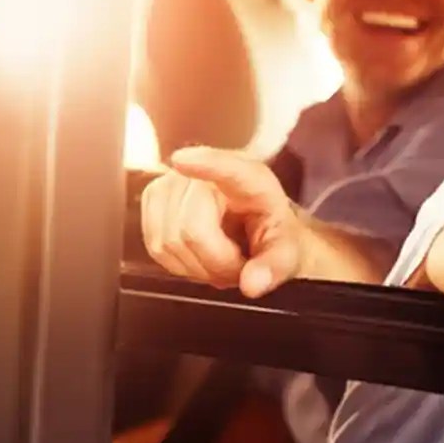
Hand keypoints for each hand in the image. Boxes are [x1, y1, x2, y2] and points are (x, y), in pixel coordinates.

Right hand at [141, 146, 304, 296]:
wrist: (259, 230)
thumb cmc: (272, 233)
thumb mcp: (288, 252)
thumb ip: (275, 266)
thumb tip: (254, 282)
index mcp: (251, 179)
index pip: (227, 168)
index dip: (204, 164)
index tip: (183, 160)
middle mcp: (209, 173)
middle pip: (192, 229)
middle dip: (215, 262)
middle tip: (237, 267)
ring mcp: (177, 183)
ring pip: (168, 241)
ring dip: (196, 266)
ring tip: (221, 262)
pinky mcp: (155, 200)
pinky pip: (155, 245)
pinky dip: (178, 264)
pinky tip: (200, 259)